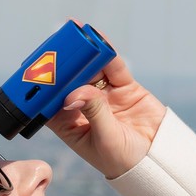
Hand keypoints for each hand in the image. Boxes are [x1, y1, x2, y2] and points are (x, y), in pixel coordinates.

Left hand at [45, 40, 165, 178]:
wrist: (158, 158)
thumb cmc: (125, 160)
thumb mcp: (105, 139)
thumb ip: (93, 112)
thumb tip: (76, 93)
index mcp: (71, 125)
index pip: (50, 103)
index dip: (43, 87)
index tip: (36, 72)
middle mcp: (84, 108)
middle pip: (68, 81)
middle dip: (61, 64)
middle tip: (54, 47)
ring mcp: (104, 96)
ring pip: (90, 69)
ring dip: (83, 54)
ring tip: (76, 36)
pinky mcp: (124, 87)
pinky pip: (113, 67)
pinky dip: (107, 54)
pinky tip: (100, 42)